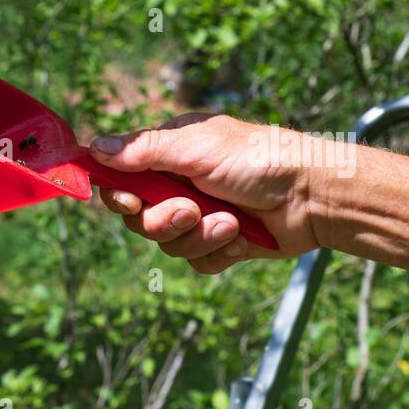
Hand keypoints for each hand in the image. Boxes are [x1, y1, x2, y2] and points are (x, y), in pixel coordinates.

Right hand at [91, 113, 321, 273]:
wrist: (313, 196)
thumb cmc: (258, 159)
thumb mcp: (196, 149)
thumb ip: (144, 151)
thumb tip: (95, 148)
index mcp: (170, 152)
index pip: (122, 176)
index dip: (120, 195)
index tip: (130, 202)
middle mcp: (180, 183)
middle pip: (140, 217)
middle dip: (165, 220)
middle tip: (190, 211)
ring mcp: (200, 214)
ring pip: (169, 243)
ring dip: (198, 236)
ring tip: (229, 222)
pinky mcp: (220, 243)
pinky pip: (197, 261)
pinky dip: (218, 252)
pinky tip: (241, 237)